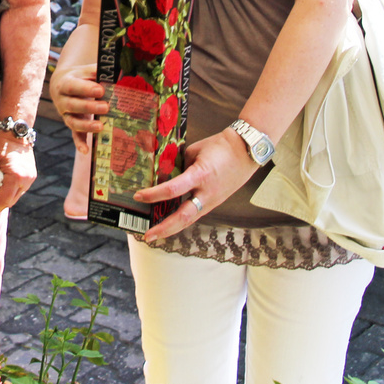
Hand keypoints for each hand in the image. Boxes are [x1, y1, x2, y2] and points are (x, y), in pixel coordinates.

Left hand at [0, 132, 36, 217]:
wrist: (16, 132)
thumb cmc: (0, 145)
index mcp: (16, 176)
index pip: (3, 201)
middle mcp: (26, 180)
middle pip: (9, 202)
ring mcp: (30, 179)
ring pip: (14, 197)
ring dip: (2, 200)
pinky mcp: (31, 177)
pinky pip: (18, 190)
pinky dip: (8, 192)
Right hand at [51, 62, 106, 150]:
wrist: (61, 84)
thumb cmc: (79, 77)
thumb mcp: (85, 71)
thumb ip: (96, 71)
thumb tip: (113, 71)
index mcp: (64, 84)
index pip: (73, 87)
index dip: (86, 89)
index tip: (101, 89)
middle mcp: (62, 101)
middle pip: (73, 105)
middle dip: (89, 107)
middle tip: (106, 107)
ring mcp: (65, 115)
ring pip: (73, 122)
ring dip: (86, 126)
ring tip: (100, 126)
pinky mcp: (71, 124)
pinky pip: (74, 135)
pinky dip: (79, 143)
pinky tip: (86, 150)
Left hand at [134, 129, 258, 240]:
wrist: (245, 151)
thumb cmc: (220, 147)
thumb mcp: (194, 152)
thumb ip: (179, 165)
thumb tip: (165, 175)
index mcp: (201, 176)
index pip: (173, 189)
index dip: (153, 194)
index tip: (138, 195)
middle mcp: (207, 193)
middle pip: (183, 217)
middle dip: (164, 228)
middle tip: (147, 236)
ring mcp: (212, 200)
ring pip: (190, 220)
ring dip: (172, 229)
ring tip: (156, 234)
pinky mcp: (215, 203)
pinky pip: (196, 214)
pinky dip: (182, 219)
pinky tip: (171, 221)